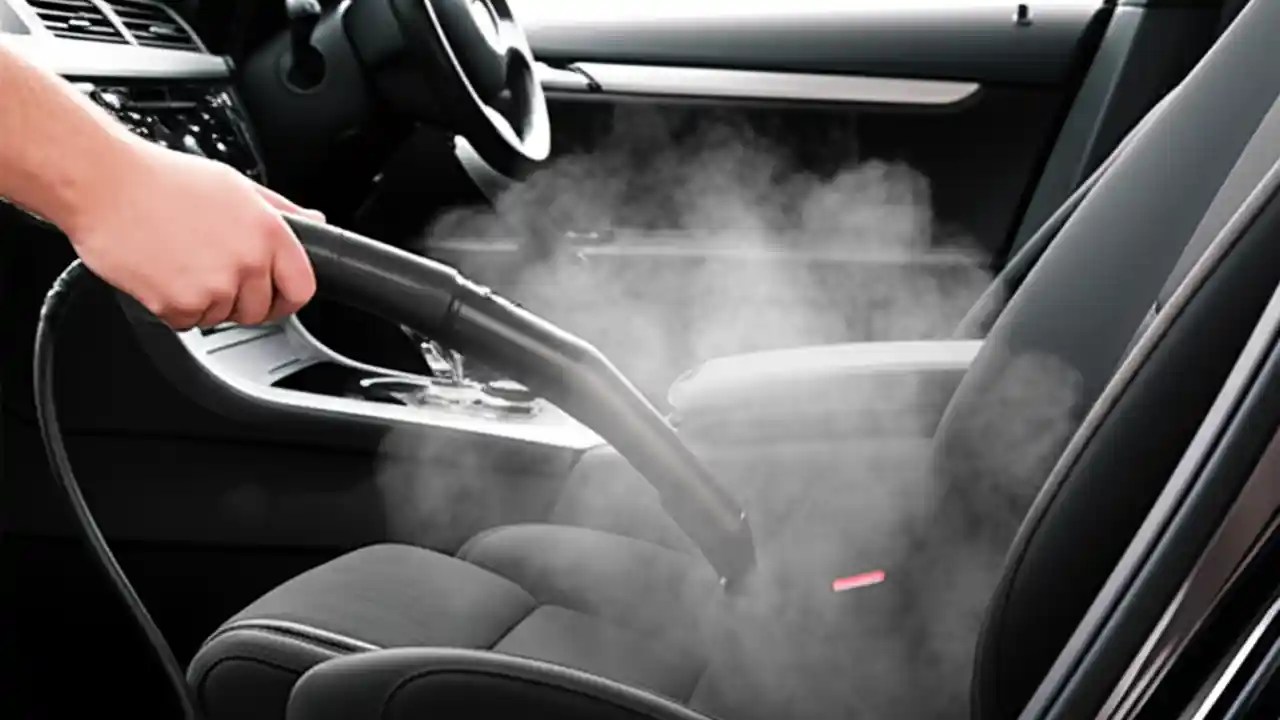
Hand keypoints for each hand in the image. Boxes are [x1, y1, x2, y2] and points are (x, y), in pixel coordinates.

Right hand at [62, 136, 320, 329]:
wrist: (105, 183)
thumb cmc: (164, 180)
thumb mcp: (237, 186)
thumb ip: (280, 211)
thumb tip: (315, 222)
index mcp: (269, 232)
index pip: (302, 288)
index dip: (287, 297)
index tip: (273, 297)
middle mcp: (247, 261)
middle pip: (260, 310)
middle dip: (239, 300)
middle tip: (210, 270)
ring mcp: (214, 286)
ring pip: (221, 317)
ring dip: (203, 301)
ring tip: (179, 261)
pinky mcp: (178, 304)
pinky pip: (187, 323)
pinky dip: (172, 307)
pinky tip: (161, 272)